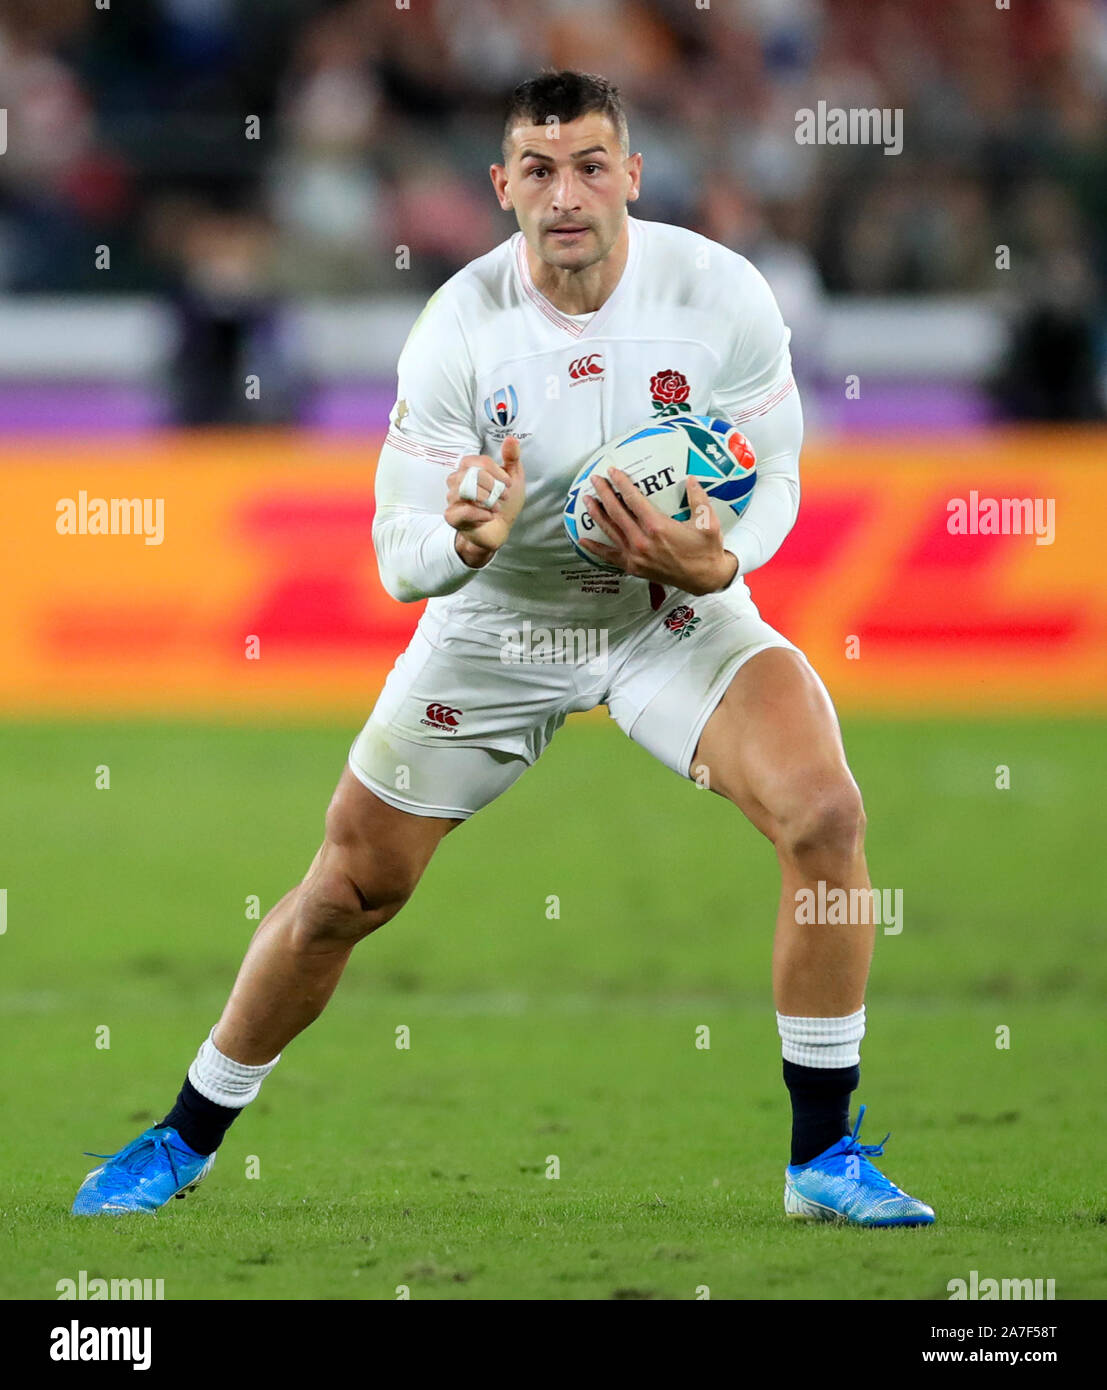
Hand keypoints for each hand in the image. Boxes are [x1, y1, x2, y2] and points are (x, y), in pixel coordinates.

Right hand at [445, 436, 524, 567]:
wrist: (500, 529)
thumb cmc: (504, 503)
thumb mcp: (513, 478)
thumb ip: (512, 458)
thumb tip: (511, 438)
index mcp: (469, 468)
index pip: (479, 461)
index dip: (497, 472)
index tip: (508, 484)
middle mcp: (457, 480)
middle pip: (471, 474)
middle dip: (492, 487)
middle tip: (502, 497)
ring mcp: (453, 498)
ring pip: (465, 491)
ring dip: (487, 500)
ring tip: (496, 507)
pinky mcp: (452, 516)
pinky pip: (464, 511)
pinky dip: (481, 514)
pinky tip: (489, 517)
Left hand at [579, 468, 738, 594]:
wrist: (705, 578)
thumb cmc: (707, 549)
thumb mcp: (708, 521)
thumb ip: (698, 498)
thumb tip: (691, 479)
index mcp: (657, 526)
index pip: (632, 499)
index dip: (620, 484)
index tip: (612, 472)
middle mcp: (641, 541)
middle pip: (616, 512)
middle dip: (603, 493)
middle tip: (595, 480)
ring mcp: (635, 555)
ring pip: (610, 531)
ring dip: (596, 514)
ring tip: (587, 500)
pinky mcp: (633, 567)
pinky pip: (610, 556)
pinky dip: (595, 548)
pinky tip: (583, 540)